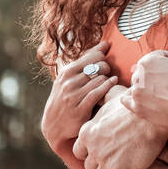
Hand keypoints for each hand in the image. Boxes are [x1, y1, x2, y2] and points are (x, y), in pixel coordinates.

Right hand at [41, 41, 117, 161]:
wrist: (54, 124)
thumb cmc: (66, 97)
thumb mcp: (69, 78)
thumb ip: (86, 62)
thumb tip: (105, 44)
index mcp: (66, 72)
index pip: (90, 56)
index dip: (102, 55)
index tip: (106, 58)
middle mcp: (68, 82)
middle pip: (97, 66)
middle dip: (106, 67)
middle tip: (108, 71)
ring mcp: (73, 96)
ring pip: (99, 79)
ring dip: (108, 78)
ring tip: (110, 79)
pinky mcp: (80, 109)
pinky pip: (98, 93)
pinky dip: (108, 86)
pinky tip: (113, 83)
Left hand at [74, 89, 167, 168]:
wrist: (152, 118)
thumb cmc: (135, 107)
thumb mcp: (112, 100)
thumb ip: (102, 103)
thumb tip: (102, 94)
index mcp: (87, 131)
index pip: (79, 151)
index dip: (90, 153)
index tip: (100, 153)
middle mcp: (92, 148)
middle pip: (88, 166)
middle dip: (99, 166)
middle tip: (112, 164)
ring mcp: (104, 161)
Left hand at [122, 40, 167, 131]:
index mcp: (146, 62)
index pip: (155, 58)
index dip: (167, 61)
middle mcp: (137, 76)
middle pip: (144, 71)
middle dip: (155, 74)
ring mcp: (136, 93)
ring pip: (136, 85)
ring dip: (144, 86)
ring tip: (160, 92)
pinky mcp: (137, 108)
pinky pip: (126, 100)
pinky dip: (132, 98)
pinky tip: (142, 99)